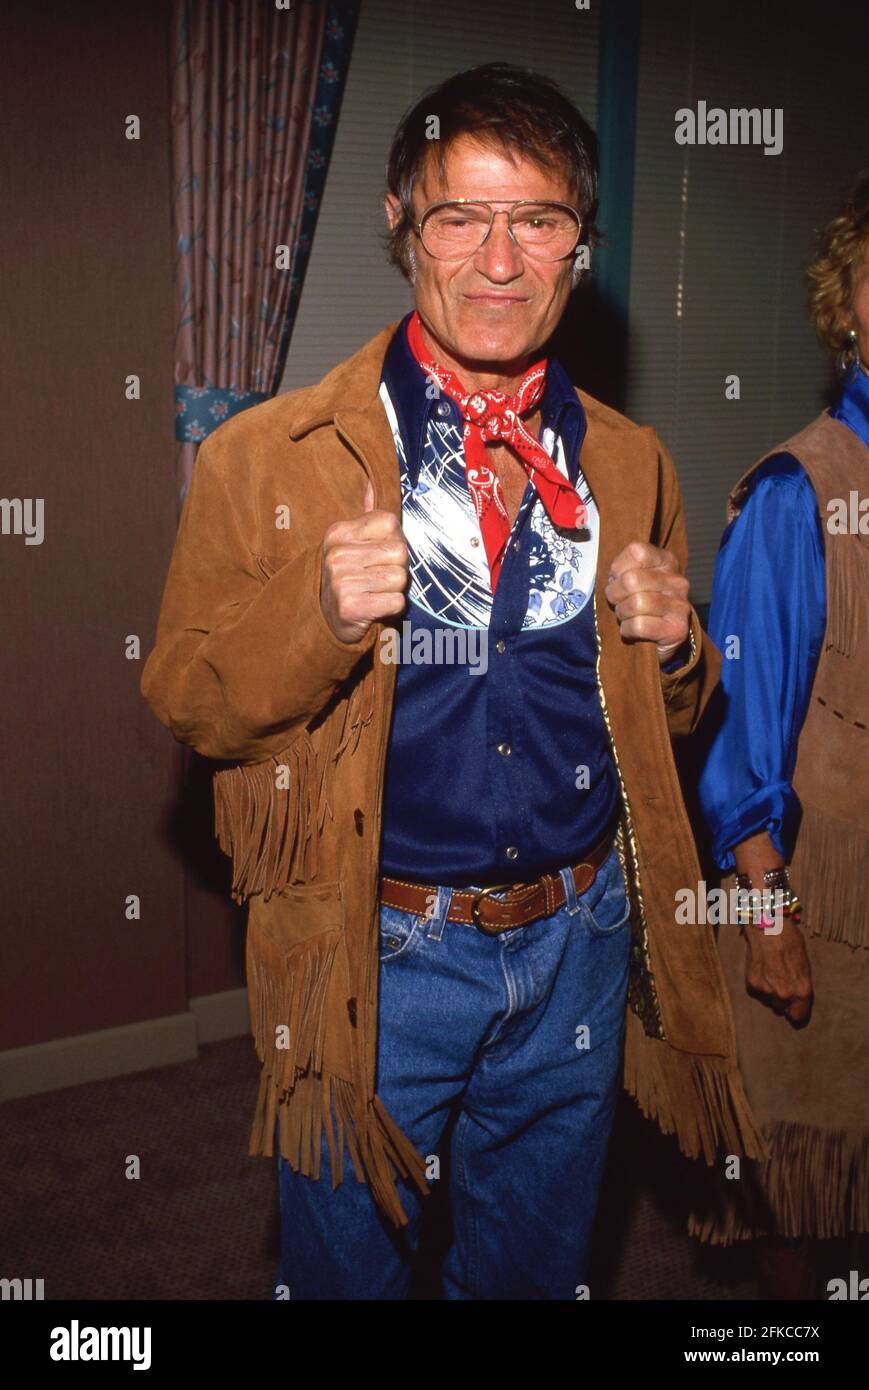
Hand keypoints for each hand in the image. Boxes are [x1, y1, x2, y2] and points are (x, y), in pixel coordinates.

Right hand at [320, 480, 408, 643]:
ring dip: (393, 590)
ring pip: (400, 579)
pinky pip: (396, 602)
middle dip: (397, 568)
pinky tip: (374, 607)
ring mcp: (341, 581)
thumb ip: (368, 515)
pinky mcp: (351, 607)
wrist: (327, 619)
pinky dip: (391, 608)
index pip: (391, 524)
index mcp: (338, 532)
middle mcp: (336, 554)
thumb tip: (372, 481)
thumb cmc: (349, 576)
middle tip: (377, 579)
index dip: (394, 541)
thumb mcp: (351, 542)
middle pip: (400, 553)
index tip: (378, 556)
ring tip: (374, 593)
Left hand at [604, 541, 690, 662]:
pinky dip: (627, 630)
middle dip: (615, 594)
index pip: (637, 552)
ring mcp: (680, 605)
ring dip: (622, 613)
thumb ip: (624, 570)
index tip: (617, 580)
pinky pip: (639, 625)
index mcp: (666, 561)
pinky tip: (632, 630)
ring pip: (636, 603)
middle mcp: (677, 581)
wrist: (660, 640)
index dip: (618, 568)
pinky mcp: (677, 629)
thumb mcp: (633, 579)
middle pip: (632, 580)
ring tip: (626, 616)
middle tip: (617, 603)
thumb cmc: (639, 605)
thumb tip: (610, 578)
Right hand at [743, 916, 812, 1023]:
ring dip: (770, 992)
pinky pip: (757, 992)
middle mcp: (784, 994)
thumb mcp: (804, 963)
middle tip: (781, 981)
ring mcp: (766, 990)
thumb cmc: (790, 939)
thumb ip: (800, 983)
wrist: (767, 925)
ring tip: (771, 973)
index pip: (798, 1017)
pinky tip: (762, 968)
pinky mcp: (752, 984)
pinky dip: (759, 984)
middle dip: (783, 999)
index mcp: (802, 990)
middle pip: (782, 1009)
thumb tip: (796, 996)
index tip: (793, 1005)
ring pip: (768, 1001)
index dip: (796, 1010)